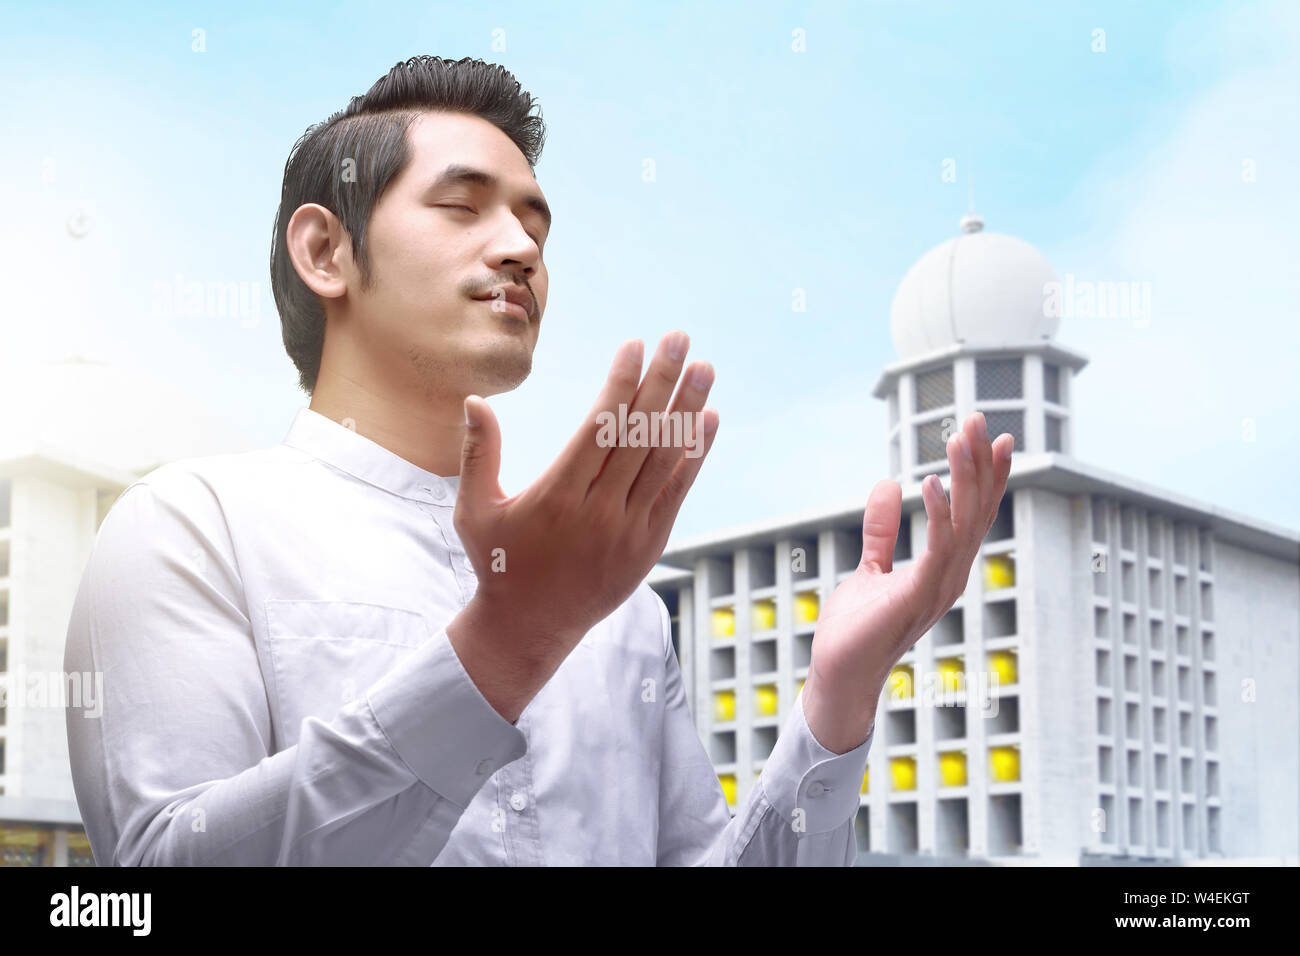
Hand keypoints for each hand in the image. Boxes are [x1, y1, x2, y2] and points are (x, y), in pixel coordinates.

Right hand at [452, 333, 719, 670]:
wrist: (530, 627)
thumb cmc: (499, 563)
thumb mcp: (476, 510)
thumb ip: (480, 454)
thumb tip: (476, 400)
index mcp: (556, 496)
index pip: (600, 427)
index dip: (622, 383)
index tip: (635, 346)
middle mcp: (598, 511)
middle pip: (639, 434)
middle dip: (662, 381)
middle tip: (679, 338)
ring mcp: (628, 529)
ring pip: (665, 459)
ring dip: (687, 410)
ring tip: (705, 369)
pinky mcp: (648, 546)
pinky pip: (676, 492)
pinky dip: (694, 456)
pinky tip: (707, 420)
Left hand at [801, 413, 1011, 751]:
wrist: (839, 674)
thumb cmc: (855, 629)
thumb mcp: (868, 567)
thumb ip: (881, 531)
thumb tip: (887, 485)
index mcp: (944, 568)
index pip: (974, 513)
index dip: (986, 475)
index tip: (993, 435)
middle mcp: (951, 576)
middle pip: (977, 511)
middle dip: (981, 463)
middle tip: (980, 418)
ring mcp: (939, 588)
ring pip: (965, 523)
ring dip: (965, 478)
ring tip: (960, 437)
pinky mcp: (917, 596)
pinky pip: (937, 548)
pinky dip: (937, 514)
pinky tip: (930, 481)